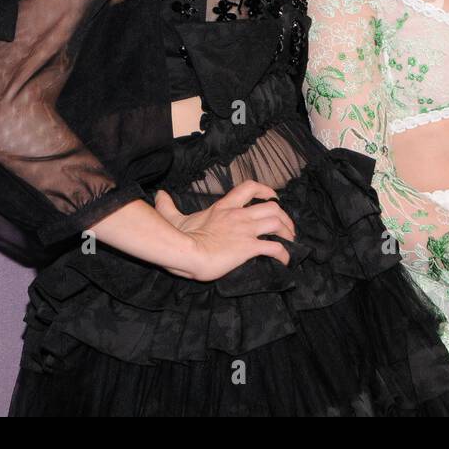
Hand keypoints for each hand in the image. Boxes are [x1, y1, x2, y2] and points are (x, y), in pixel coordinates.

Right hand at [154, 179, 297, 281]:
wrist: (185, 253)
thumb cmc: (180, 237)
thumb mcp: (173, 217)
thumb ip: (167, 206)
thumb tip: (158, 195)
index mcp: (225, 206)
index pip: (250, 187)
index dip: (266, 190)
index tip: (274, 197)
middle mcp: (239, 215)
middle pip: (272, 207)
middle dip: (284, 217)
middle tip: (286, 228)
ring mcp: (245, 231)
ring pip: (277, 223)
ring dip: (287, 233)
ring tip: (289, 243)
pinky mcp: (248, 248)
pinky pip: (274, 248)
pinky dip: (284, 253)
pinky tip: (285, 260)